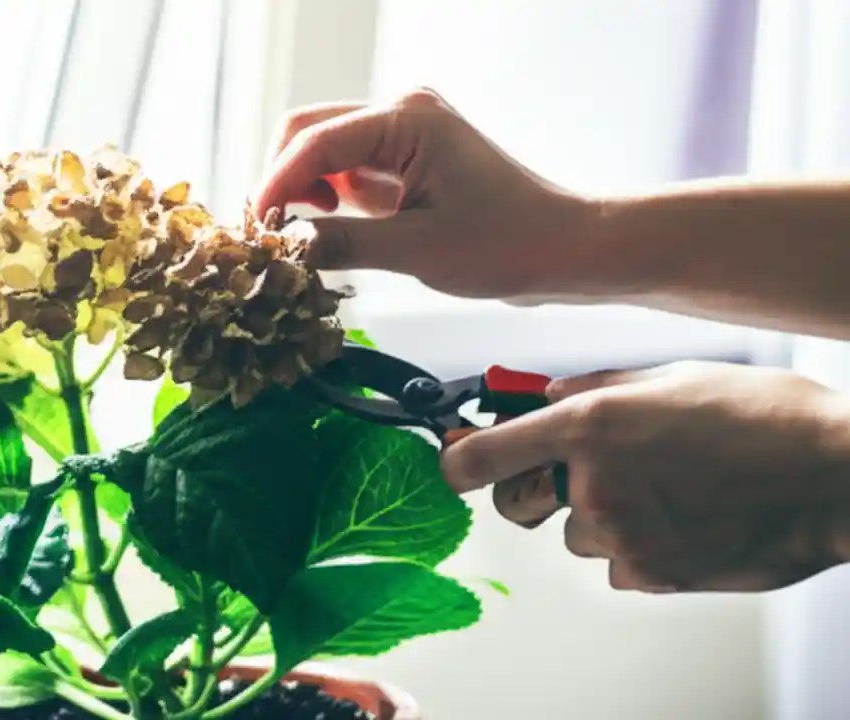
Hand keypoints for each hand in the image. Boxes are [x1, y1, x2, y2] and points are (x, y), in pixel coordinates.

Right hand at [253, 89, 595, 301]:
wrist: (562, 248)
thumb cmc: (508, 243)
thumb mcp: (419, 251)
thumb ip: (344, 244)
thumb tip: (285, 248)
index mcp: (406, 119)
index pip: (315, 141)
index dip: (275, 185)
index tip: (256, 230)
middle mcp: (400, 114)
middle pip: (308, 132)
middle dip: (281, 181)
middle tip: (272, 236)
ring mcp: (401, 136)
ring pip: (321, 152)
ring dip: (301, 191)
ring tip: (298, 240)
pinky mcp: (403, 162)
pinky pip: (344, 171)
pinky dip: (324, 200)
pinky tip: (326, 232)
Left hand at [440, 361, 849, 591]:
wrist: (837, 476)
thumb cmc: (765, 417)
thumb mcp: (671, 376)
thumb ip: (596, 387)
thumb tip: (545, 394)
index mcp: (590, 424)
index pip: (480, 456)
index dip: (455, 460)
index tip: (453, 461)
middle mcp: (594, 483)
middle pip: (516, 506)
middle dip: (536, 490)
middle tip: (579, 473)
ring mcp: (622, 535)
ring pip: (579, 535)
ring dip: (604, 518)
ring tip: (668, 490)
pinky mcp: (653, 575)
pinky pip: (620, 566)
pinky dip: (641, 549)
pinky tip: (686, 520)